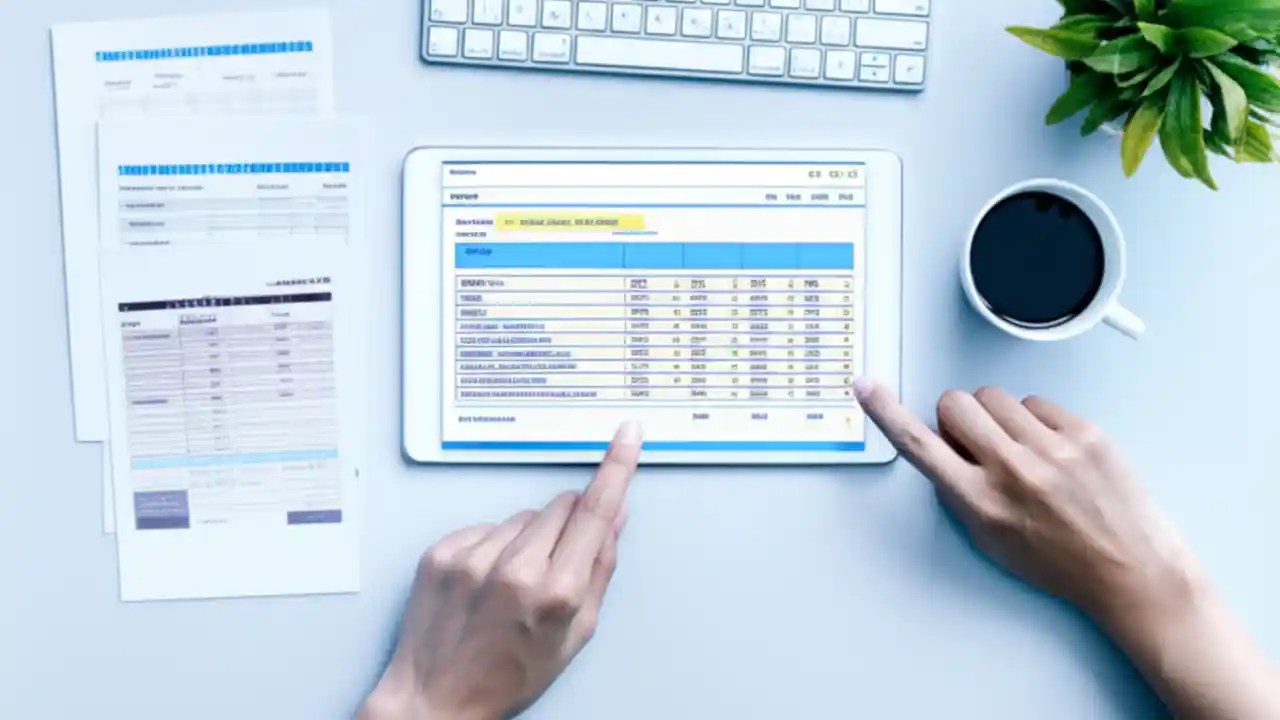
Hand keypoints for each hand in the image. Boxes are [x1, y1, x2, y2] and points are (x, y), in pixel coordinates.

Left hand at [361, 422, 641, 719]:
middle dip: (568, 525)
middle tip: (555, 566)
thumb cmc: (508, 676)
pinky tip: (484, 582)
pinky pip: (485, 527)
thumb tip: (615, 518)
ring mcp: (473, 558)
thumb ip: (599, 569)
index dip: (616, 469)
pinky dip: (491, 546)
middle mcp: (514, 569)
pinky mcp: (442, 553)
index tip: (627, 436)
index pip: (595, 512)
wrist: (435, 698)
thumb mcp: (575, 635)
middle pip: (560, 508)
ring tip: (510, 585)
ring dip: (527, 539)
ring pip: (522, 517)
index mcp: (556, 593)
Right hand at [855, 381, 1279, 718]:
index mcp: (980, 502)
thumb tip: (944, 448)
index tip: (867, 388)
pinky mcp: (1084, 432)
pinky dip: (1036, 420)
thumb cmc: (1062, 563)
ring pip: (994, 396)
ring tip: (1022, 450)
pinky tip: (1051, 450)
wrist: (1131, 570)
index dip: (886, 413)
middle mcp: (1011, 470)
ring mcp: (1051, 447)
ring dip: (997, 417)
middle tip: (976, 440)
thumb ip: (959, 492)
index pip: (919, 445)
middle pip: (955, 404)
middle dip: (957, 416)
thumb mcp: (990, 540)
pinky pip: (1037, 402)